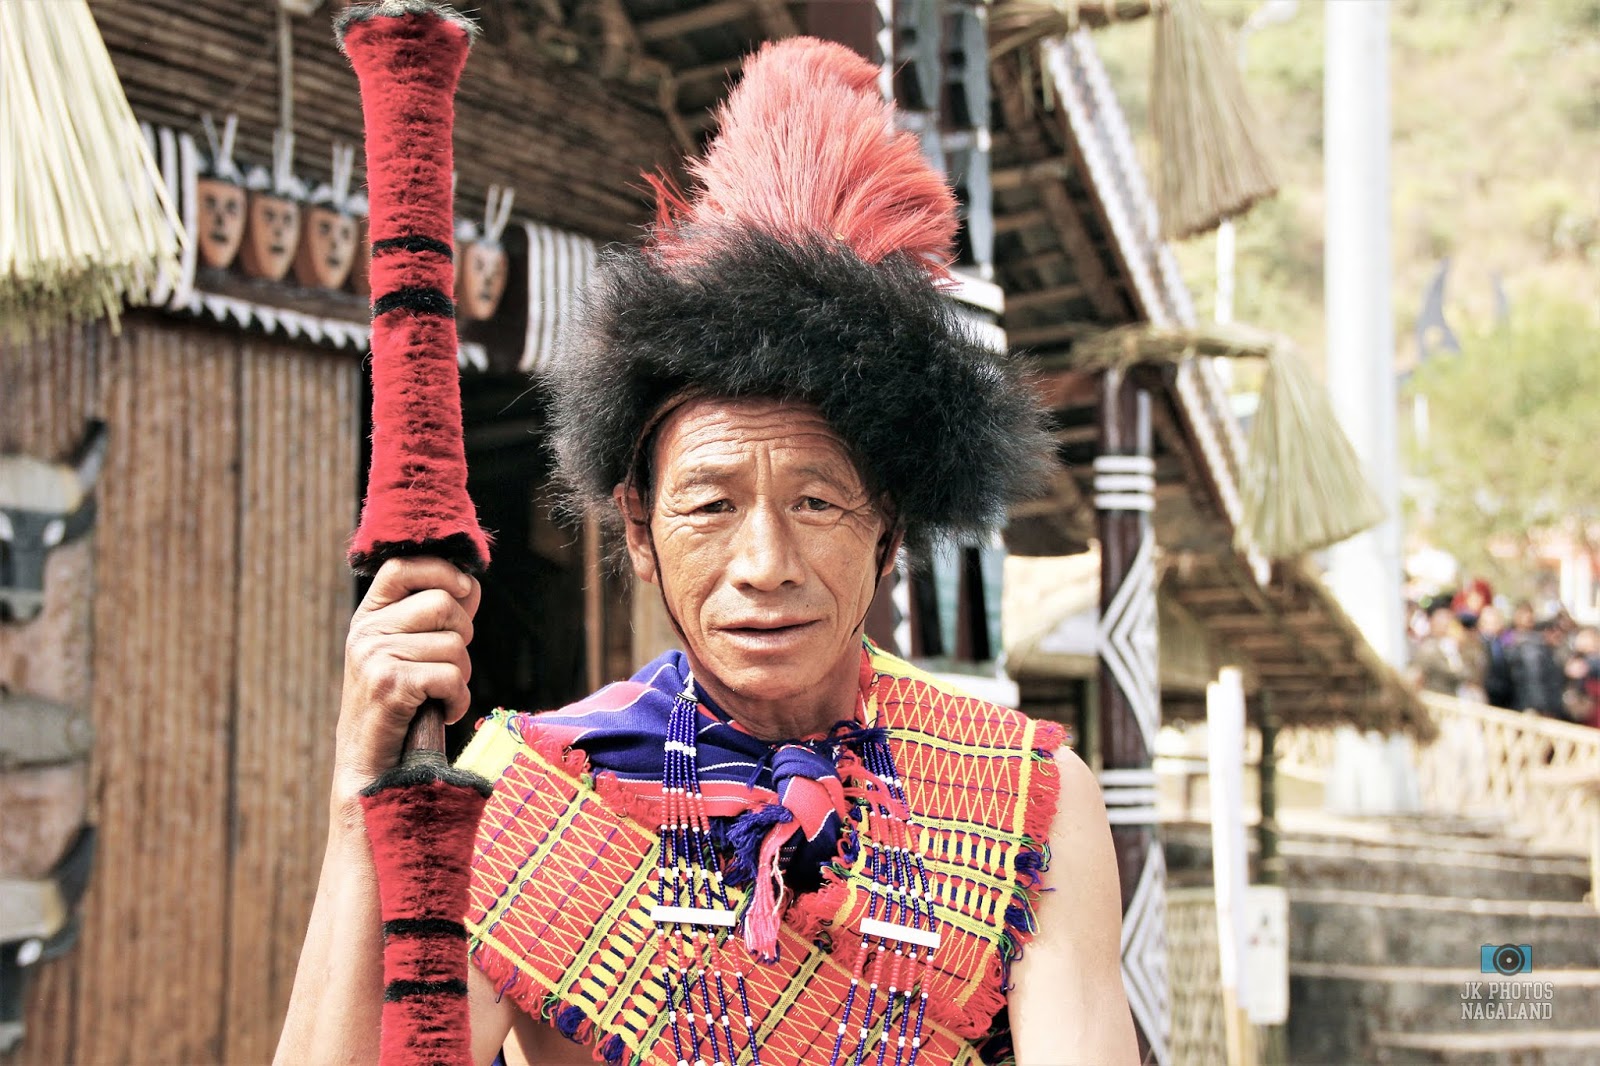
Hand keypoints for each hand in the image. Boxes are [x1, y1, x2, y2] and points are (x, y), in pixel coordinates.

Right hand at [333, 556, 480, 799]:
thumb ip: (437, 617)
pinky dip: (457, 700)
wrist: (371, 766)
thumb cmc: (400, 708)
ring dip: (461, 675)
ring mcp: (374, 656)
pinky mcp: (389, 684)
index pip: (403, 566)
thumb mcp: (410, 653)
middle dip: (463, 636)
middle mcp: (366, 631)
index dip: (441, 571)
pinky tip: (440, 712)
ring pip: (454, 644)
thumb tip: (471, 584)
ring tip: (438, 695)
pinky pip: (451, 676)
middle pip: (443, 604)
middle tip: (447, 666)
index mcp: (369, 616)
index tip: (463, 590)